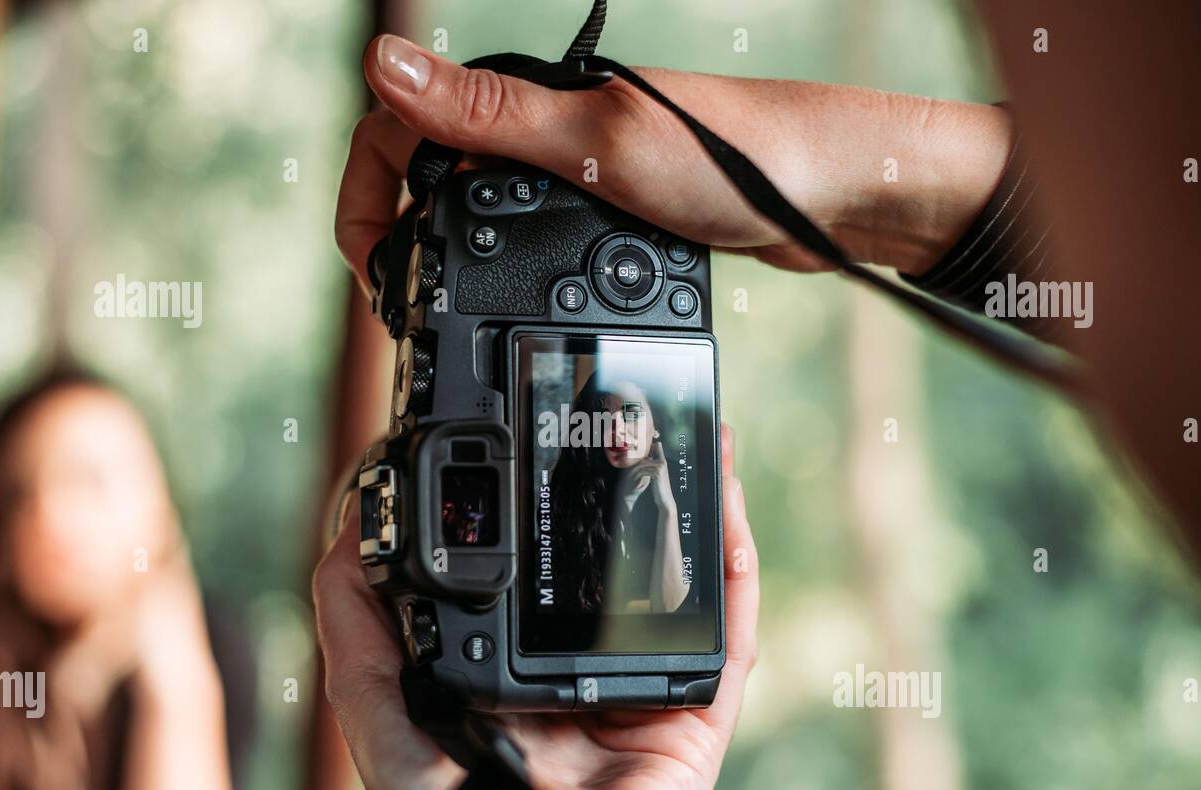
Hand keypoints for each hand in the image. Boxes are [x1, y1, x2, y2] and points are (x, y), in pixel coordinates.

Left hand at [312, 425, 756, 789]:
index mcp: (522, 665)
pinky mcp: (694, 720)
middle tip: (643, 420)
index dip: (558, 503)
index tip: (550, 437)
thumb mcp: (382, 712)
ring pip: (685, 585)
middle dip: (644, 491)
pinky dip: (736, 570)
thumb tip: (348, 534)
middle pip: (628, 565)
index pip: (549, 569)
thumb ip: (360, 630)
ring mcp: (645, 691)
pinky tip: (728, 508)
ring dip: (701, 509)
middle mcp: (587, 669)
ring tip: (703, 438)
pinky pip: (728, 638)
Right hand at [336, 33, 1011, 285]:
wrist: (831, 197)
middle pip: (436, 173)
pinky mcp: (612, 213)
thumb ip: (490, 116)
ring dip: (449, 255)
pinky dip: (509, 270)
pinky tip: (521, 302)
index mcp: (531, 102)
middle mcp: (548, 130)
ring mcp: (580, 174)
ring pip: (483, 210)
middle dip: (399, 231)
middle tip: (397, 298)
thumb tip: (384, 67)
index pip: (408, 127)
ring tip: (441, 310)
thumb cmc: (735, 157)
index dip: (369, 191)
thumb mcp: (597, 142)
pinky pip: (536, 236)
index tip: (368, 260)